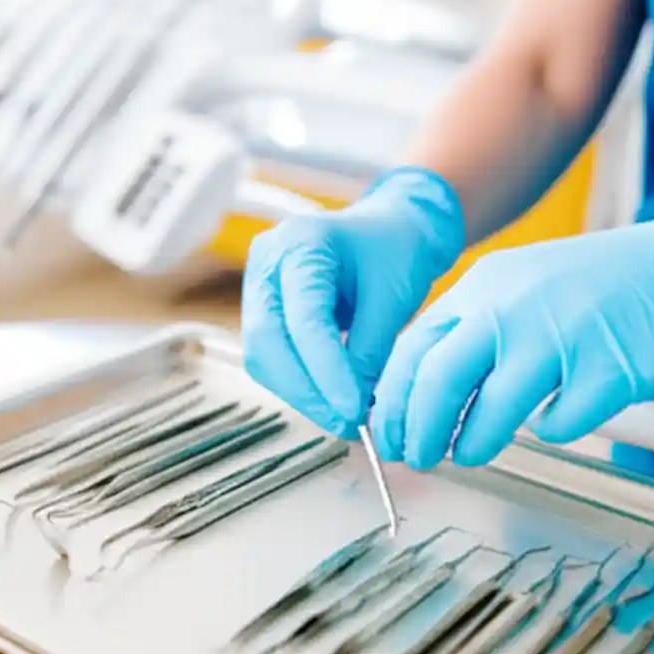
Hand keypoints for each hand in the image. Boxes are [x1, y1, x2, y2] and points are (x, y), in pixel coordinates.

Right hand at [241, 168, 464, 436]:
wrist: (388, 228)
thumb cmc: (397, 250)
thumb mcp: (394, 296)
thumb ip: (370, 350)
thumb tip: (354, 408)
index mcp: (301, 243)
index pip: (304, 318)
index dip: (325, 370)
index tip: (354, 410)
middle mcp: (265, 261)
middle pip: (268, 342)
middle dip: (307, 391)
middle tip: (348, 425)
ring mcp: (256, 285)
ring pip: (262, 357)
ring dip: (301, 394)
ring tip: (344, 418)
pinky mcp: (260, 310)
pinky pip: (269, 357)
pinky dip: (299, 384)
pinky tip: (330, 400)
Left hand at [372, 203, 653, 468]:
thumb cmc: (588, 289)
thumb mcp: (513, 288)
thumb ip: (466, 330)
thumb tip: (412, 394)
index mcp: (481, 287)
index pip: (412, 348)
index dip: (392, 399)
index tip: (386, 433)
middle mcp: (513, 308)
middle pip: (439, 380)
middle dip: (417, 430)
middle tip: (417, 457)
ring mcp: (562, 337)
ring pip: (492, 411)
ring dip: (472, 443)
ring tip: (467, 454)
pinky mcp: (609, 370)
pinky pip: (560, 422)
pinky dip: (550, 430)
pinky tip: (555, 418)